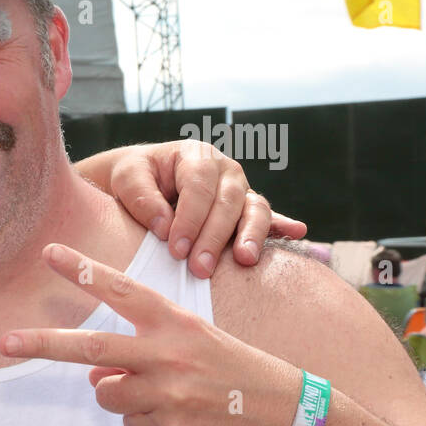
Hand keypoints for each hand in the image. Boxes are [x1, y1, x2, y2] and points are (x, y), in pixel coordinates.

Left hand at [1, 243, 300, 425]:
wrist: (293, 416)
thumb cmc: (238, 374)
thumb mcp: (194, 345)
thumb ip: (143, 350)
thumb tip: (93, 375)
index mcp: (175, 322)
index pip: (121, 289)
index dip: (82, 270)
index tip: (47, 252)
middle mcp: (167, 352)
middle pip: (90, 348)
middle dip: (42, 343)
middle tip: (3, 341)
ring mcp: (168, 391)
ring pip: (106, 394)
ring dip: (119, 398)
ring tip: (166, 398)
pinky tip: (184, 422)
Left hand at [107, 142, 306, 276]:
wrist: (144, 180)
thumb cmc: (135, 178)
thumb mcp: (127, 179)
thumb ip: (142, 198)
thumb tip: (165, 227)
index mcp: (197, 156)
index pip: (198, 188)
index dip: (189, 219)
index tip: (175, 250)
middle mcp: (225, 171)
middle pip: (228, 202)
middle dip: (214, 237)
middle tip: (199, 269)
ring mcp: (241, 189)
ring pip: (254, 209)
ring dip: (251, 236)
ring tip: (244, 260)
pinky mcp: (247, 209)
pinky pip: (269, 217)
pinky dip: (282, 226)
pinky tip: (297, 232)